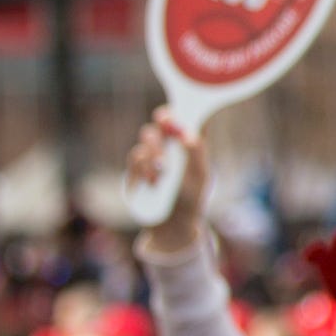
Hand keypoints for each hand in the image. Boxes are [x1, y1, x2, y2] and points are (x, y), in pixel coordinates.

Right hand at [125, 115, 208, 257]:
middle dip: (163, 121)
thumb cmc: (191, 199)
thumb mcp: (199, 178)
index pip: (185, 117)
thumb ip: (195, 154)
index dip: (180, 109)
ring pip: (147, 137)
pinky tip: (152, 181)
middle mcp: (170, 145)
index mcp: (189, 143)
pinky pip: (135, 157)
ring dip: (155, 149)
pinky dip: (143, 166)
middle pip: (162, 121)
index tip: (176, 109)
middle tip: (164, 123)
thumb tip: (187, 134)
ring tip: (163, 169)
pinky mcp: (136, 169)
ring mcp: (152, 156)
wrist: (171, 226)